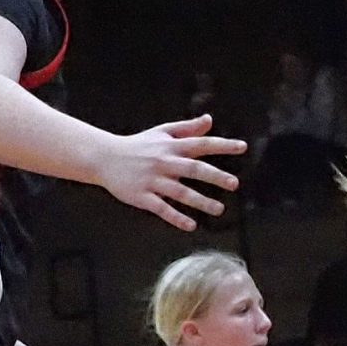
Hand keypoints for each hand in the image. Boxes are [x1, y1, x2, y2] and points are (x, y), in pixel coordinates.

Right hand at [97, 115, 246, 232]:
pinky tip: (191, 225)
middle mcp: (164, 162)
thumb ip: (187, 128)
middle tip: (234, 184)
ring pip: (180, 192)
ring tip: (219, 210)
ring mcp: (153, 180)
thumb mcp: (162, 133)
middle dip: (215, 176)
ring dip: (201, 201)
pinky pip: (162, 208)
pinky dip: (176, 217)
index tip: (242, 147)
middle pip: (193, 168)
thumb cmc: (138, 145)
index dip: (222, 145)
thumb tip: (209, 120)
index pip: (201, 144)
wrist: (105, 157)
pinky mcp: (142, 196)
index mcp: (171, 147)